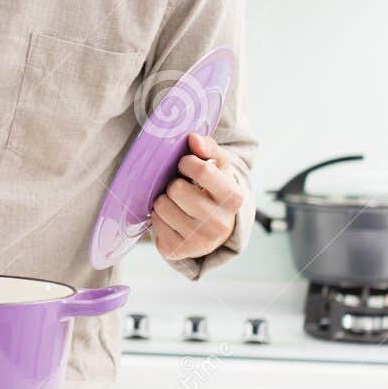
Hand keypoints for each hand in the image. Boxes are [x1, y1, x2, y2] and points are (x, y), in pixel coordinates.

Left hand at [150, 132, 245, 260]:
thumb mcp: (219, 167)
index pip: (201, 169)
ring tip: (177, 203)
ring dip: (164, 200)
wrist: (218, 229)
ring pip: (161, 206)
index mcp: (233, 198)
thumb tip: (192, 138)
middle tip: (182, 188)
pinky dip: (159, 216)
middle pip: (176, 189)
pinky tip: (172, 217)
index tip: (186, 165)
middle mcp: (219, 223)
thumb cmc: (215, 190)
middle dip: (174, 184)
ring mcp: (199, 240)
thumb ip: (208, 148)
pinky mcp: (178, 250)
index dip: (186, 162)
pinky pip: (154, 223)